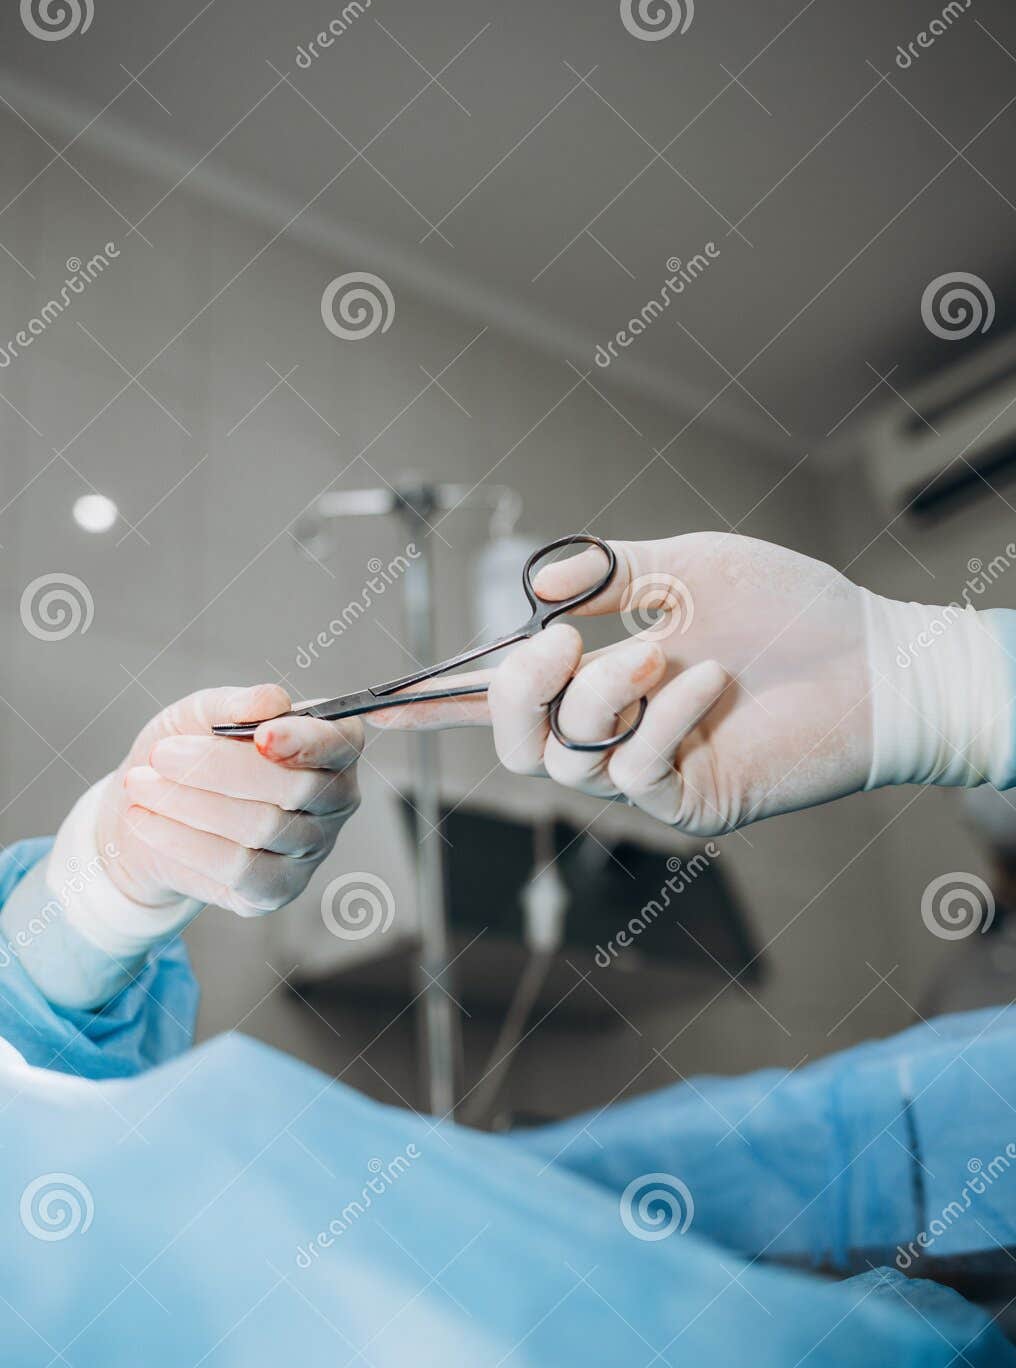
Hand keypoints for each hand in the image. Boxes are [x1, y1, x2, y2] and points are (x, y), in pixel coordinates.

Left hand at [97, 684, 361, 916]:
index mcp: (331, 744)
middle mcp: (335, 799)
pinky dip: (184, 842)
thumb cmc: (191, 750)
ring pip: (261, 827)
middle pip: (296, 788)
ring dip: (188, 803)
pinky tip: (145, 819)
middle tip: (160, 755)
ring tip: (139, 784)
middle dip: (219, 769)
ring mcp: (312, 848)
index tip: (261, 736)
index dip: (306, 741)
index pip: (339, 742)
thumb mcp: (203, 713)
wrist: (153, 807)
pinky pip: (238, 869)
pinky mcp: (279, 888)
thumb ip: (236, 704)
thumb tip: (272, 701)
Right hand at [371, 534, 871, 835]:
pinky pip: (637, 773)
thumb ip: (607, 572)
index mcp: (597, 675)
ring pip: (569, 757)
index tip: (373, 710)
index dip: (436, 705)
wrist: (871, 655)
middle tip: (564, 645)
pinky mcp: (688, 802)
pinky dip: (667, 718)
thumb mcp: (684, 565)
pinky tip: (711, 683)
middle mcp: (611, 730)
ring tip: (666, 651)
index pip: (499, 697)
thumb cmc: (785, 607)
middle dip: (518, 692)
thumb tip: (535, 583)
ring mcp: (648, 771)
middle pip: (513, 743)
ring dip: (604, 696)